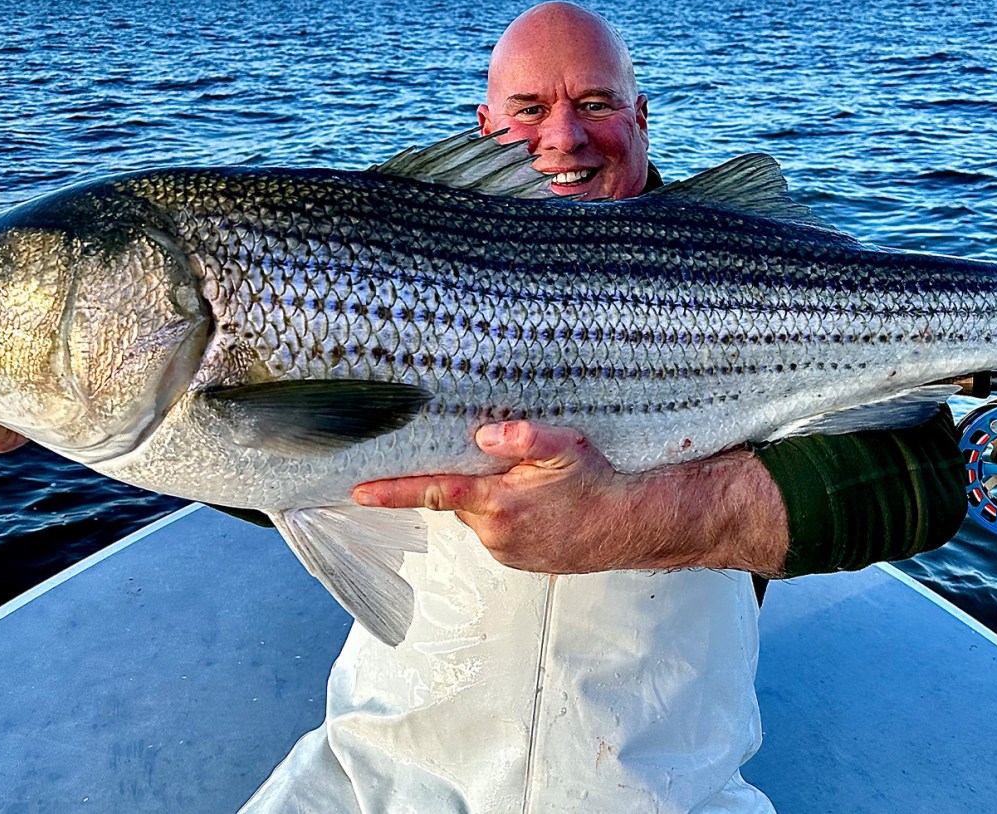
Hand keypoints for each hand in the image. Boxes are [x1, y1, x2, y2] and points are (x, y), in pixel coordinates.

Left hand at [351, 420, 788, 574]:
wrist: (639, 525)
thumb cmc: (603, 481)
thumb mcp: (566, 445)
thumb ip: (521, 438)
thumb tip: (483, 437)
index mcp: (498, 504)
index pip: (432, 492)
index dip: (391, 491)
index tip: (357, 492)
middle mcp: (496, 534)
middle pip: (459, 501)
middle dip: (466, 480)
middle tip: (497, 461)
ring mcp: (510, 552)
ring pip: (482, 516)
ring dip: (493, 497)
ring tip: (533, 482)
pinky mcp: (525, 561)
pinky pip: (502, 531)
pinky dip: (509, 513)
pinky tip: (542, 502)